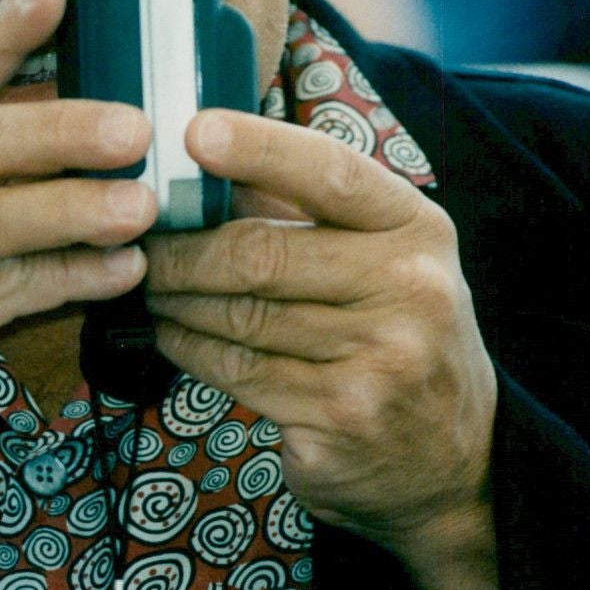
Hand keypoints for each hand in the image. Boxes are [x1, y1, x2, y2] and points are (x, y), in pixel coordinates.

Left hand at [145, 110, 498, 589]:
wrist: (451, 456)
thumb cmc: (398, 332)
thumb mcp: (383, 257)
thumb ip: (307, 211)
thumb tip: (204, 159)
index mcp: (417, 230)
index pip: (330, 174)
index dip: (256, 149)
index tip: (193, 132)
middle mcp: (409, 291)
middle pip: (260, 255)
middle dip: (182, 251)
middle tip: (138, 244)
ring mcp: (379, 363)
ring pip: (239, 319)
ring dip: (176, 302)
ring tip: (150, 288)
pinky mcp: (341, 420)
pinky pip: (239, 375)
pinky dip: (192, 351)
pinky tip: (175, 336)